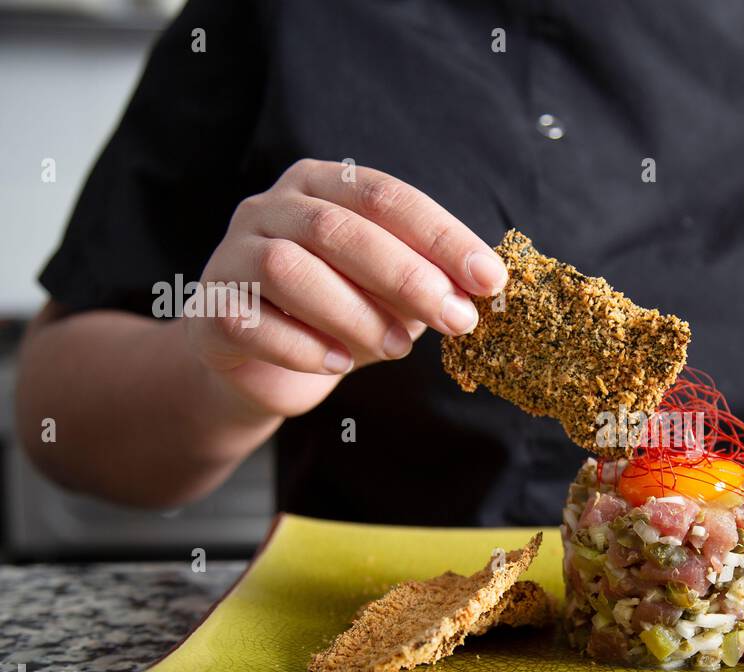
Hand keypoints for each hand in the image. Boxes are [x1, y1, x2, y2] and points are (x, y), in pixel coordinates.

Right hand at [183, 159, 506, 417]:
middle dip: (407, 276)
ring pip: (289, 270)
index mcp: (321, 186)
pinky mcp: (211, 312)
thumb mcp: (391, 295)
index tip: (489, 279)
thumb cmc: (336, 317)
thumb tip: (483, 288)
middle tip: (455, 319)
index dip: (441, 237)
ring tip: (397, 348)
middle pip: (338, 228)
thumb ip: (428, 282)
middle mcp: (270, 209)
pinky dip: (305, 348)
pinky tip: (339, 363)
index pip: (385, 196)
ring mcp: (232, 256)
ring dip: (355, 313)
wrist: (258, 371)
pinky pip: (252, 323)